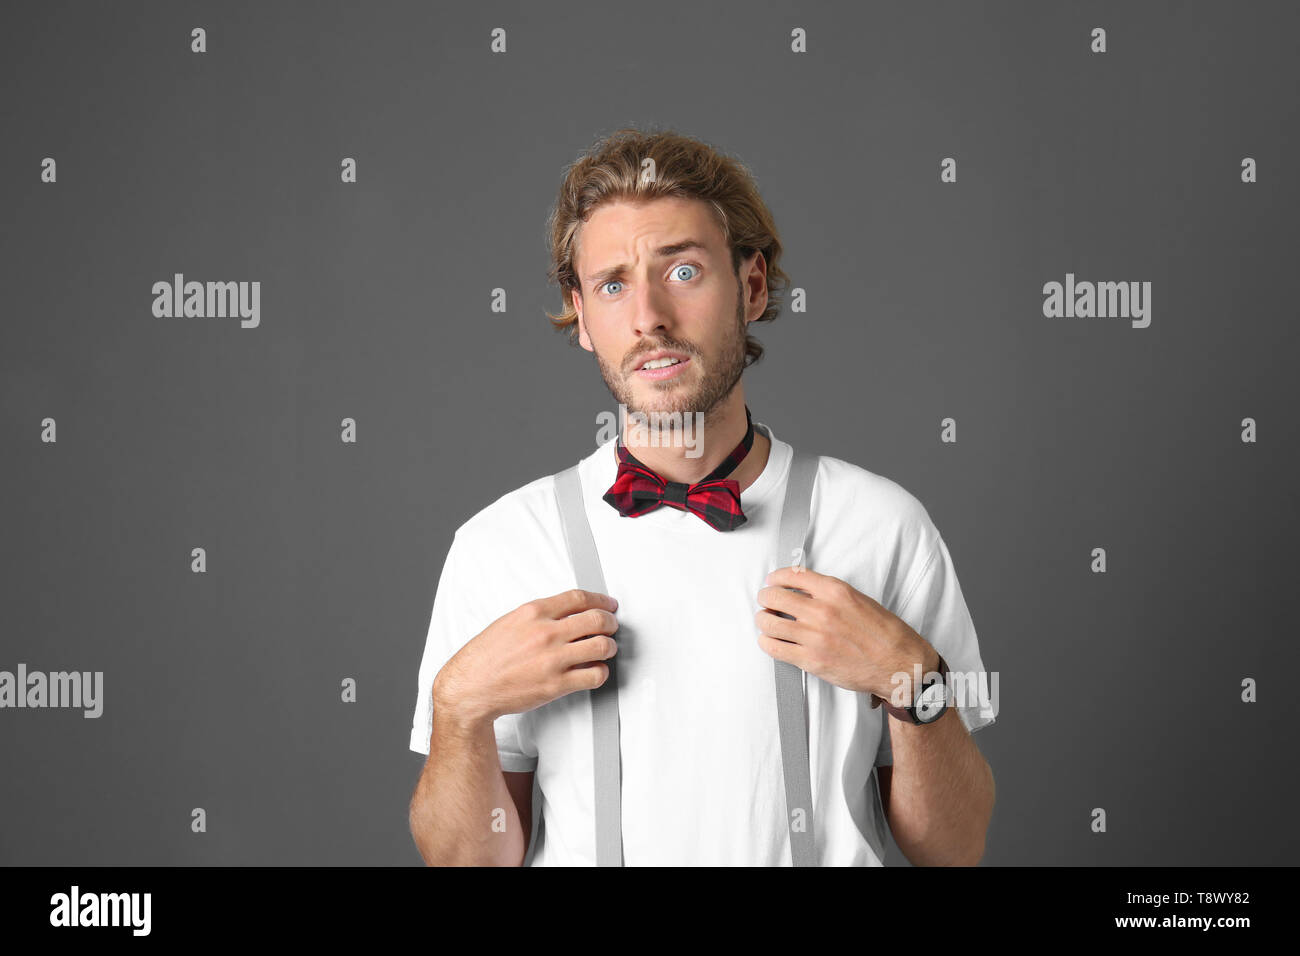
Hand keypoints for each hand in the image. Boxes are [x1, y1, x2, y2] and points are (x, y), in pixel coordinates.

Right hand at [433, 588, 618, 725]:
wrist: (470, 688)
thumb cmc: (485, 657)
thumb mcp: (509, 622)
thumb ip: (539, 615)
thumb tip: (568, 613)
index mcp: (533, 612)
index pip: (579, 597)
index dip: (600, 599)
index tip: (608, 604)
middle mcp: (545, 633)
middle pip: (597, 619)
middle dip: (611, 622)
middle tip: (612, 626)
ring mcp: (553, 659)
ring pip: (603, 646)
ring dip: (609, 647)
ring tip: (605, 649)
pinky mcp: (557, 684)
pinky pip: (595, 675)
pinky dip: (600, 672)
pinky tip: (594, 670)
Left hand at [756, 566, 937, 701]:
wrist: (900, 664)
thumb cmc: (884, 633)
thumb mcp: (858, 600)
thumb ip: (829, 593)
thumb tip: (802, 589)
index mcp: (835, 591)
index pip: (791, 575)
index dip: (775, 577)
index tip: (772, 581)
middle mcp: (822, 611)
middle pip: (774, 596)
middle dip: (766, 598)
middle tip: (766, 602)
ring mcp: (814, 637)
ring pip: (769, 622)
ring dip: (763, 620)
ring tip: (766, 621)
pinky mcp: (811, 660)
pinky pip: (774, 648)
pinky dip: (767, 642)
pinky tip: (770, 641)